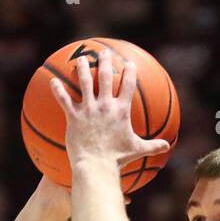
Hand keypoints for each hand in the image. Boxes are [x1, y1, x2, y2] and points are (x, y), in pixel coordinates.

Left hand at [50, 48, 169, 173]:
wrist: (97, 166)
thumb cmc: (117, 160)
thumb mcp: (137, 150)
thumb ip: (152, 146)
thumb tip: (167, 146)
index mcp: (121, 111)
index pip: (127, 85)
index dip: (129, 72)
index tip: (129, 63)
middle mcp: (105, 105)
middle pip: (104, 76)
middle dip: (105, 61)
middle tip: (104, 53)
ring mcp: (88, 109)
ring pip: (84, 81)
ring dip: (82, 68)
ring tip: (81, 60)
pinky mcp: (74, 116)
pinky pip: (64, 99)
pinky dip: (57, 90)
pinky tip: (52, 81)